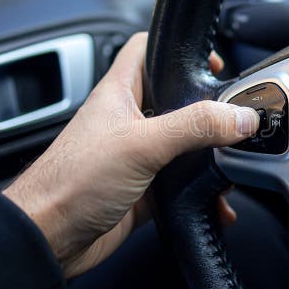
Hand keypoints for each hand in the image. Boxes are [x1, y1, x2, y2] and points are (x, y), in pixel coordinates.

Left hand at [3, 32, 257, 277]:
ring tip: (232, 164)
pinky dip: (202, 192)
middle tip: (233, 118)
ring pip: (183, 146)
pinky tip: (217, 202)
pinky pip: (182, 185)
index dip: (178, 50)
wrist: (48, 238)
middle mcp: (128, 121)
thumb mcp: (141, 143)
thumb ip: (194, 127)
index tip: (213, 63)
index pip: (147, 50)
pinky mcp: (143, 191)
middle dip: (207, 110)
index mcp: (120, 93)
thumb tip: (239, 117)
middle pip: (175, 101)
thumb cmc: (71, 182)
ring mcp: (136, 157)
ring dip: (209, 156)